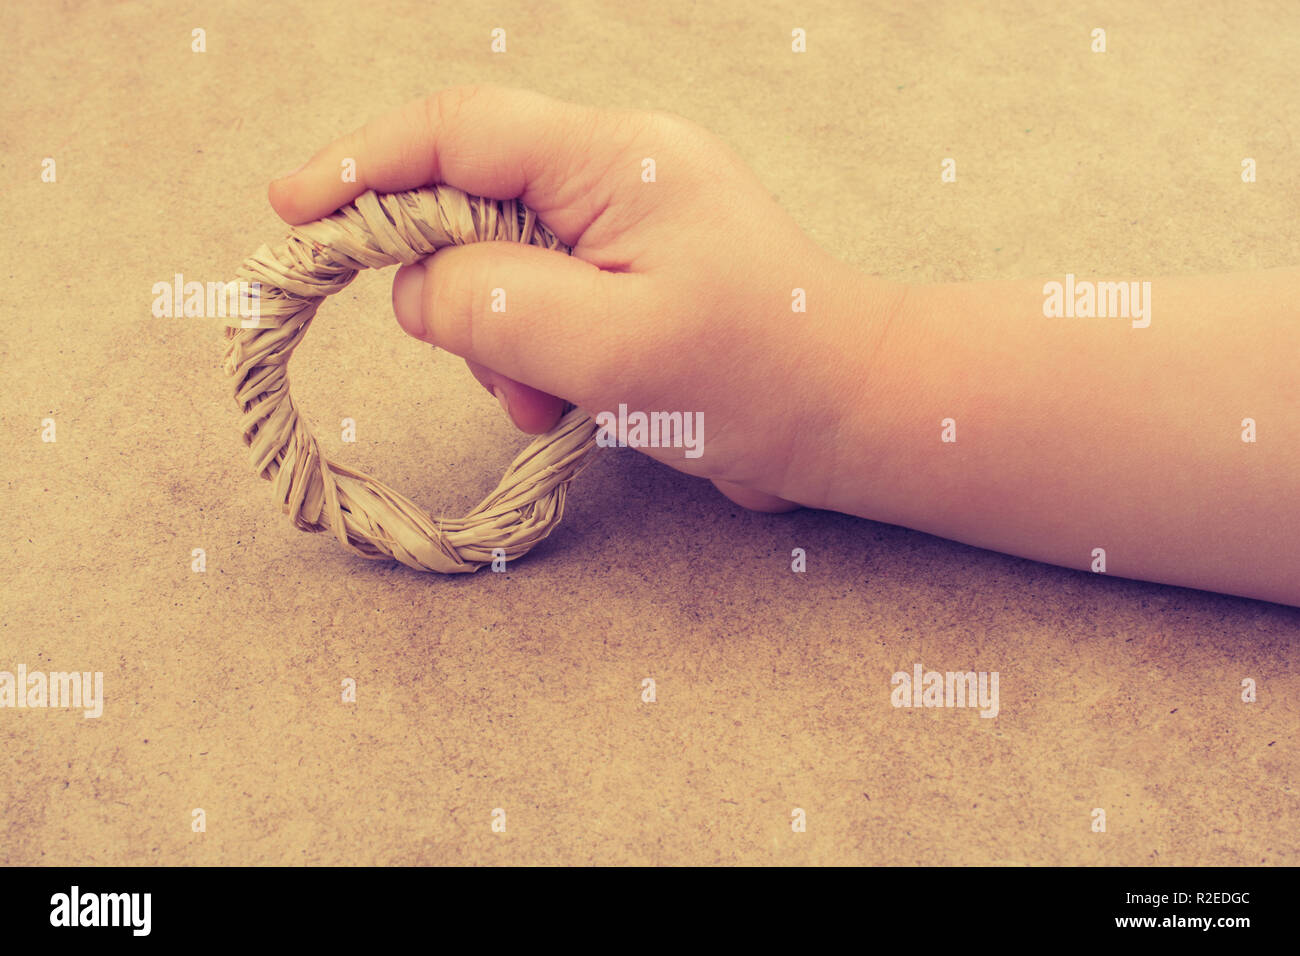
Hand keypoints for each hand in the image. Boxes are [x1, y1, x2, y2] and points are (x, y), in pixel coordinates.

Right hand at [268, 86, 899, 511]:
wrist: (850, 421)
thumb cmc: (754, 379)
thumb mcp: (608, 348)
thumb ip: (489, 304)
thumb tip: (411, 285)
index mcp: (616, 160)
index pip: (458, 131)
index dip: (362, 165)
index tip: (290, 210)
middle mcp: (616, 175)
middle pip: (471, 203)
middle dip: (454, 291)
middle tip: (488, 366)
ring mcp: (624, 228)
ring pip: (500, 267)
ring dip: (500, 343)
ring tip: (551, 402)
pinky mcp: (628, 280)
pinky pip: (541, 305)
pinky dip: (534, 359)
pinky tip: (571, 405)